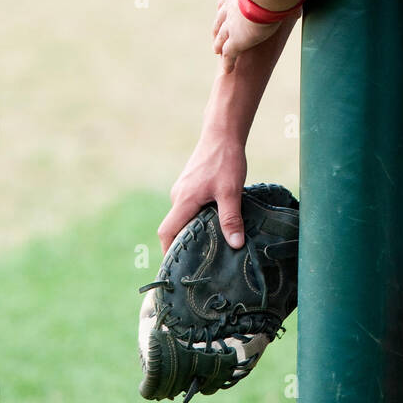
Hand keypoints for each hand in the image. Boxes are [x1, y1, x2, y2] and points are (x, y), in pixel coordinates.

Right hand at [158, 130, 247, 252]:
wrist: (222, 133)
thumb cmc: (225, 160)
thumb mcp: (231, 191)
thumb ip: (231, 218)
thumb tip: (235, 244)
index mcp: (183, 201)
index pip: (167, 232)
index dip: (169, 252)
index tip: (177, 269)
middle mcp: (178, 196)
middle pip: (174, 227)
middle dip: (184, 244)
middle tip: (199, 263)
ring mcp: (183, 189)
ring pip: (183, 216)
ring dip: (193, 230)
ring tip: (210, 245)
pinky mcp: (190, 184)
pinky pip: (189, 207)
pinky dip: (197, 218)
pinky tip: (214, 222)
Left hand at [212, 0, 283, 73]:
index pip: (224, 3)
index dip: (223, 11)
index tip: (222, 14)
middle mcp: (229, 9)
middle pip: (219, 21)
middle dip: (217, 29)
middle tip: (216, 35)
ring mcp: (231, 25)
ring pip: (221, 39)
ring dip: (219, 46)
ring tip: (217, 52)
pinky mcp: (236, 41)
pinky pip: (229, 54)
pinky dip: (227, 63)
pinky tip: (227, 70)